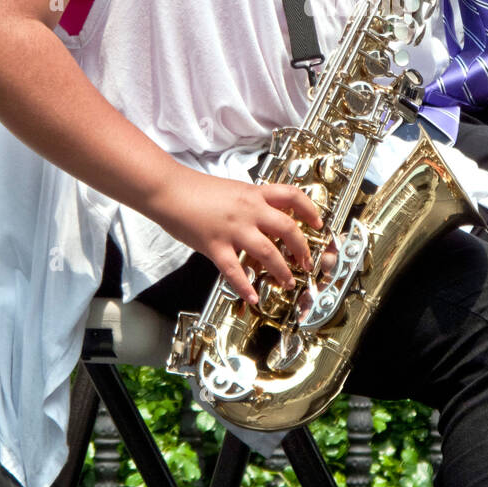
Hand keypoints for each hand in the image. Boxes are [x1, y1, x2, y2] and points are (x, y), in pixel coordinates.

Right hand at [150, 167, 324, 304]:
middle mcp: (248, 210)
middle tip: (306, 262)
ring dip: (281, 270)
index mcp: (253, 194)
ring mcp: (233, 228)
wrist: (169, 189)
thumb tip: (264, 220)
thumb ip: (250, 204)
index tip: (318, 223)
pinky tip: (253, 296)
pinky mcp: (215, 245)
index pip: (291, 196)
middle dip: (302, 248)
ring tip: (287, 282)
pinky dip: (245, 286)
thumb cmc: (196, 189)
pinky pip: (234, 270)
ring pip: (267, 251)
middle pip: (287, 228)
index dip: (310, 210)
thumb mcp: (232, 190)